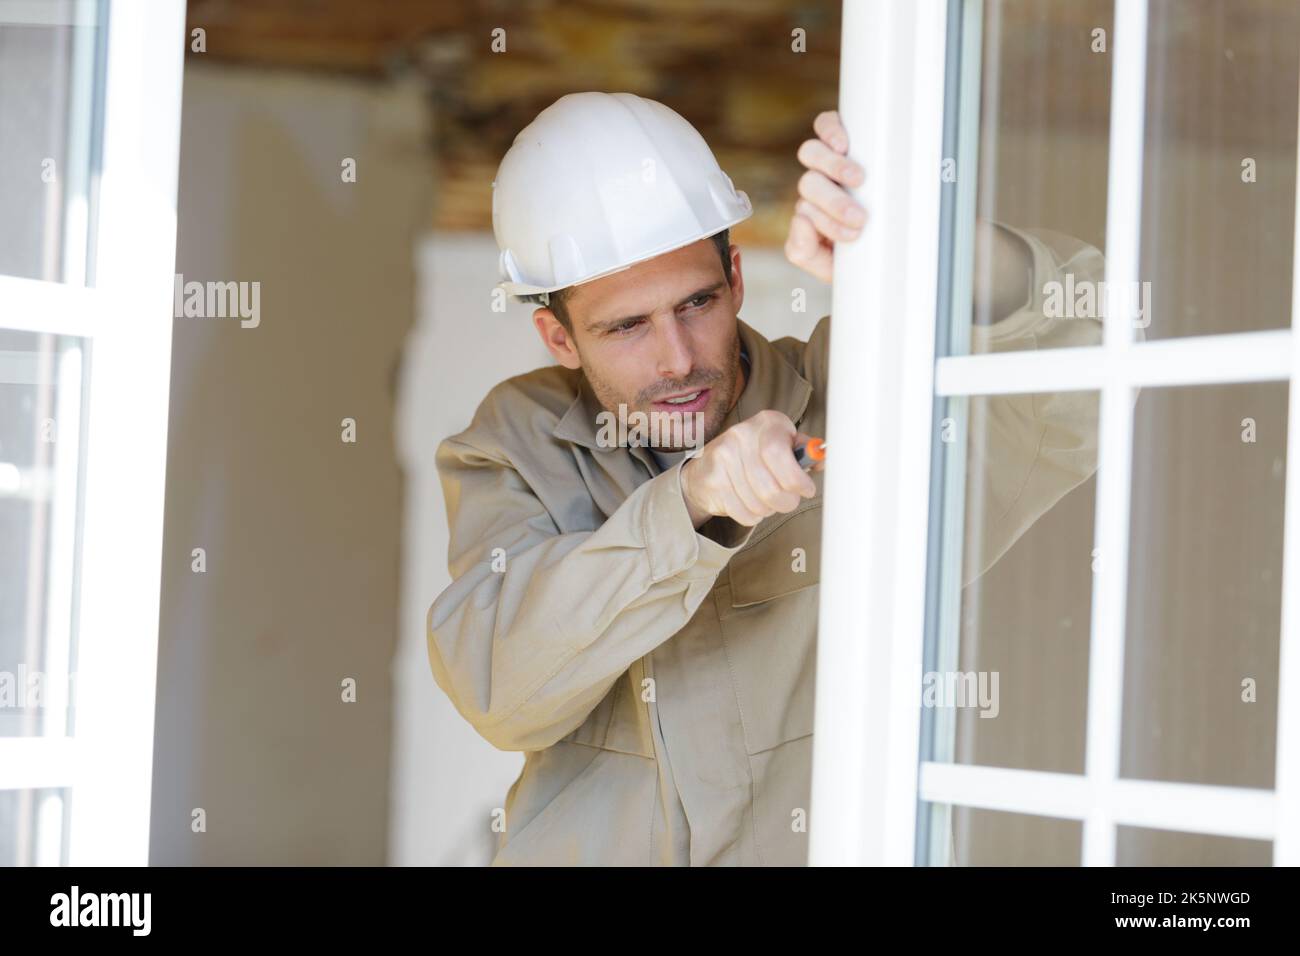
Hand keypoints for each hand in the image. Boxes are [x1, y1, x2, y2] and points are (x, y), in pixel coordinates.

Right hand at [679, 410, 818, 527]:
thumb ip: (804, 452)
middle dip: (786, 502)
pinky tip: (749, 502)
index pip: (778, 453)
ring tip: (765, 499)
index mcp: (767, 422)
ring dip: (768, 510)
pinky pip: (744, 513)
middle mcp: (741, 435)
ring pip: (758, 504)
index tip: (806, 489)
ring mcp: (723, 458)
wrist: (708, 466)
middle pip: (771, 487)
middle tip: (788, 501)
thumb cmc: (755, 456)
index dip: (796, 479)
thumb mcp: (783, 444)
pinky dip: (752, 516)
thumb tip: (822, 460)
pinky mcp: (712, 482)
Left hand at [786, 110, 866, 282]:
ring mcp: (827, 159)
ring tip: (857, 179)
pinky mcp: (841, 134)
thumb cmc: (867, 248)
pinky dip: (830, 130)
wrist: (896, 239)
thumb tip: (799, 218)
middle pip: (808, 184)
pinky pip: (824, 124)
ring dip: (833, 168)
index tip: (854, 236)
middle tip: (859, 217)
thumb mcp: (831, 264)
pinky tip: (842, 144)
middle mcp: (816, 186)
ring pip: (811, 154)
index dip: (825, 224)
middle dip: (833, 204)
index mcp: (812, 215)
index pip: (803, 214)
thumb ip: (803, 250)